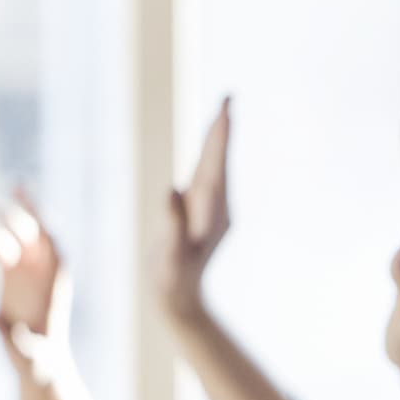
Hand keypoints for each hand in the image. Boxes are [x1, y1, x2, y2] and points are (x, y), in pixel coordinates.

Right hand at [0, 192, 70, 373]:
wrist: (40, 361)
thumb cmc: (39, 359)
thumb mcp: (32, 353)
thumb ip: (21, 341)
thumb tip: (0, 323)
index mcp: (57, 277)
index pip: (51, 240)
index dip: (38, 220)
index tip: (24, 202)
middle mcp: (45, 267)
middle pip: (29, 232)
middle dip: (11, 216)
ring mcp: (28, 267)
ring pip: (12, 234)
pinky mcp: (12, 273)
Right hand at [154, 98, 232, 321]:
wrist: (181, 302)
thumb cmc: (171, 280)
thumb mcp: (169, 255)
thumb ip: (173, 223)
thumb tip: (172, 189)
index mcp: (211, 212)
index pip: (216, 166)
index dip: (220, 137)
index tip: (226, 109)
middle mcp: (218, 208)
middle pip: (220, 162)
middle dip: (222, 131)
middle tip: (229, 98)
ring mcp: (212, 212)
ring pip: (215, 168)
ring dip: (218, 142)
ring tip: (222, 115)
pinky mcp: (203, 216)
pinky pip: (206, 179)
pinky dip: (208, 159)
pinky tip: (207, 151)